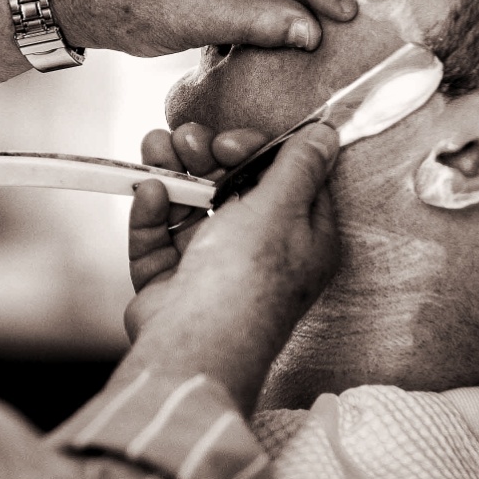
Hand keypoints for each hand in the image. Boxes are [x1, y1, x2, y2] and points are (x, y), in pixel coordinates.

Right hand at [120, 122, 340, 414]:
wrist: (194, 344)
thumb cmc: (247, 280)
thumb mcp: (281, 209)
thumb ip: (299, 166)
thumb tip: (327, 134)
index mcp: (299, 236)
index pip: (281, 177)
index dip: (254, 151)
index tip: (231, 144)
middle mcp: (257, 250)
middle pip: (230, 186)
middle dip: (204, 156)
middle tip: (187, 141)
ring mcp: (211, 265)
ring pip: (189, 204)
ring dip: (172, 170)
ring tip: (155, 148)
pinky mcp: (171, 279)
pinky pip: (159, 236)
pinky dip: (152, 212)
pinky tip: (150, 192)